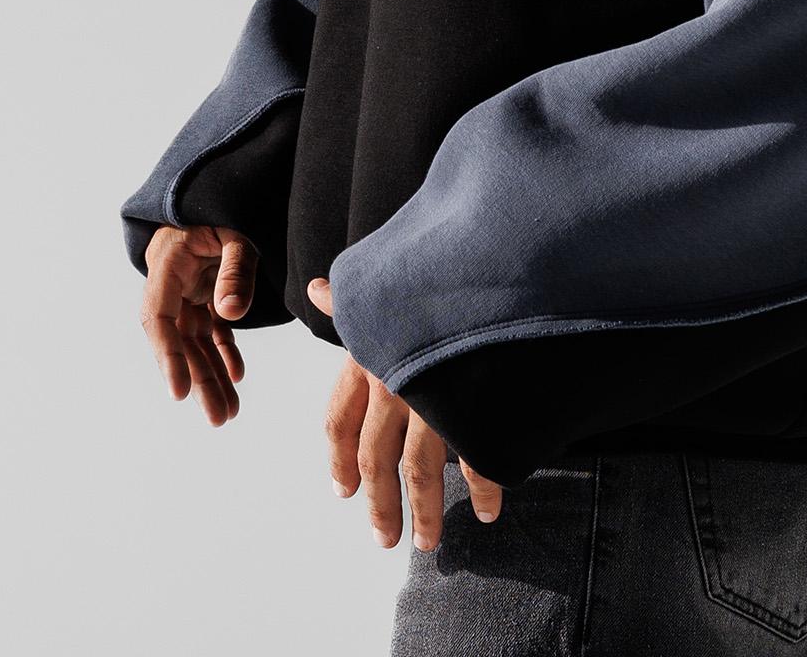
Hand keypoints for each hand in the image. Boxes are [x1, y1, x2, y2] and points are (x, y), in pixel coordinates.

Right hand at [138, 223, 258, 425]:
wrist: (222, 186)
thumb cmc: (226, 206)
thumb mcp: (236, 230)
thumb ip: (234, 269)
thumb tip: (229, 314)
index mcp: (168, 262)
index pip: (159, 317)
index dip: (167, 357)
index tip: (180, 392)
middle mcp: (171, 281)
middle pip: (178, 339)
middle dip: (197, 380)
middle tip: (218, 418)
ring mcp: (187, 289)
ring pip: (195, 341)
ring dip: (211, 375)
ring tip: (229, 412)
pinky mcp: (203, 293)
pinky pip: (210, 330)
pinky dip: (223, 352)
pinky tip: (237, 375)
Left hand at [306, 275, 503, 548]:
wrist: (481, 263)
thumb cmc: (430, 273)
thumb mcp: (384, 285)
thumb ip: (353, 302)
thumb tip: (319, 290)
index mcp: (366, 356)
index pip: (340, 418)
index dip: (339, 458)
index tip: (343, 491)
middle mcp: (392, 380)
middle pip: (377, 457)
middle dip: (380, 503)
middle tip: (384, 539)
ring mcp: (431, 396)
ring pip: (421, 469)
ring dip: (423, 511)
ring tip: (426, 542)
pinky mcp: (471, 402)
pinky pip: (475, 457)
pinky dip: (483, 488)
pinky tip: (487, 510)